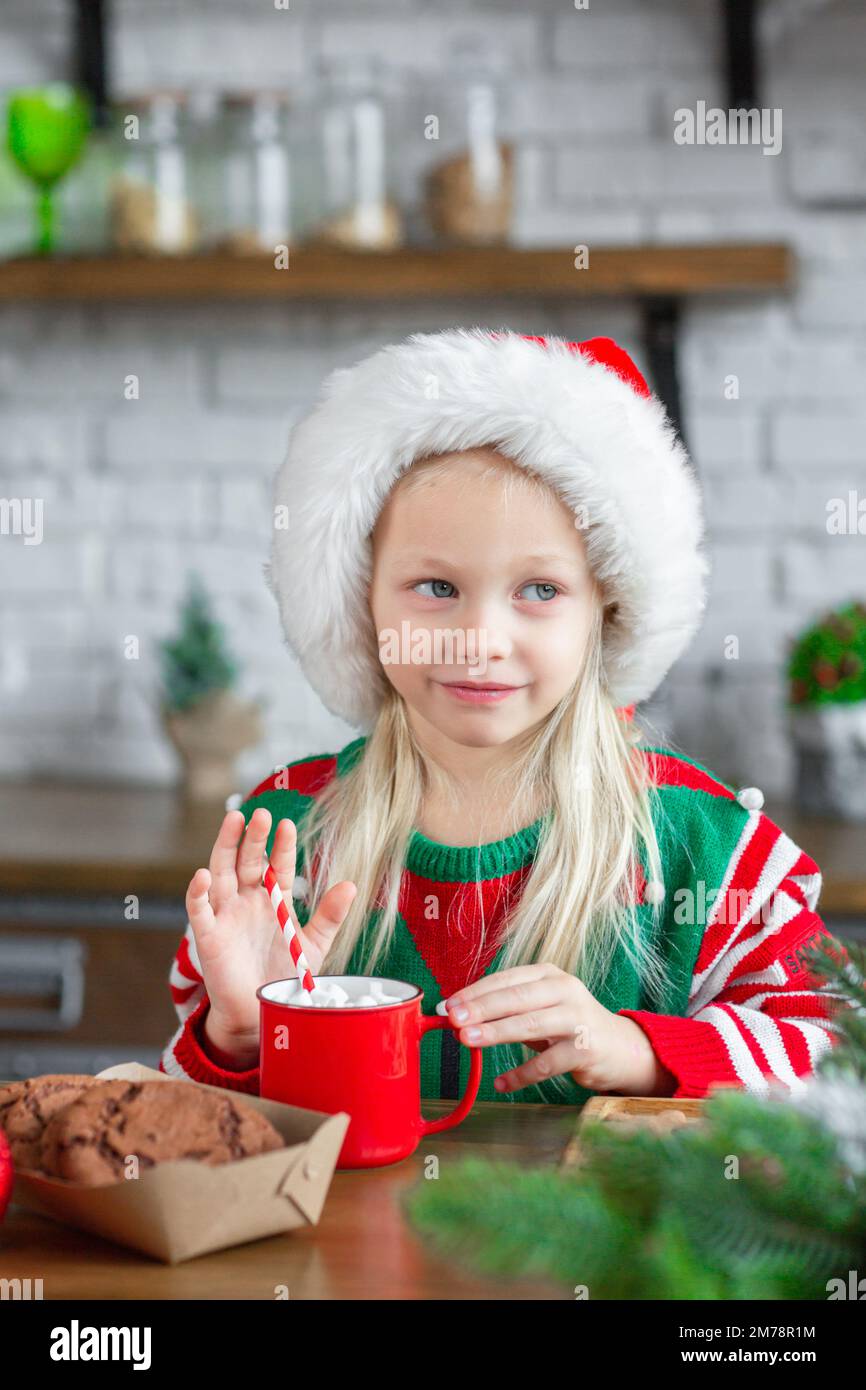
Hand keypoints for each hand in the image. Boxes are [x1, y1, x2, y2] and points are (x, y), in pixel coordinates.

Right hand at [185, 807, 356, 1052]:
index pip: (277, 866)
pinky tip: (202, 875)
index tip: (288, 825)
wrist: (261, 1013)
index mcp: (273, 900)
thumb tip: (351, 884)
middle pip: (247, 861)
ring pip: (221, 872)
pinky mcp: (209, 936)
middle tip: (260, 813)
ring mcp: (226, 915)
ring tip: (232, 820)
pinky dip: (198, 892)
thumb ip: (330, 915)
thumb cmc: (285, 977)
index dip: (281, 846)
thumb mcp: (313, 944)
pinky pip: (199, 910)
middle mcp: (247, 901)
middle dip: (253, 837)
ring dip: (226, 846)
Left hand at [443, 964, 676, 1096]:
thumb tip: (459, 1016)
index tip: (449, 1005)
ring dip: (496, 1033)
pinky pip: (546, 1064)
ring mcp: (577, 1019)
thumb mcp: (540, 1007)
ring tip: (467, 1040)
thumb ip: (507, 1009)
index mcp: (549, 975)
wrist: (619, 1048)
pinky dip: (521, 1075)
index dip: (476, 991)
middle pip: (517, 998)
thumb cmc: (568, 1024)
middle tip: (453, 1019)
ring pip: (531, 1024)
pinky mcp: (586, 1050)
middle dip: (482, 1008)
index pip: (507, 979)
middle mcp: (566, 990)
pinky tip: (501, 1084)